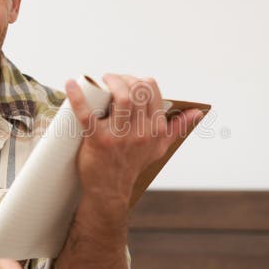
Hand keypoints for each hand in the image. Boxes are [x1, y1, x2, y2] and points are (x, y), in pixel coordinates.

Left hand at [66, 74, 204, 216]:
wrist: (110, 191)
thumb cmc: (133, 164)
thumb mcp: (159, 147)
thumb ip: (178, 128)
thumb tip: (197, 113)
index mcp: (156, 129)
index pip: (152, 89)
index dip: (137, 79)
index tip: (126, 83)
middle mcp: (141, 132)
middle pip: (138, 89)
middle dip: (123, 78)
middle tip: (110, 80)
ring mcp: (120, 136)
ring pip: (123, 97)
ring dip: (112, 82)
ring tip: (101, 81)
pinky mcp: (98, 141)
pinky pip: (88, 114)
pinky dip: (77, 97)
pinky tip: (72, 84)